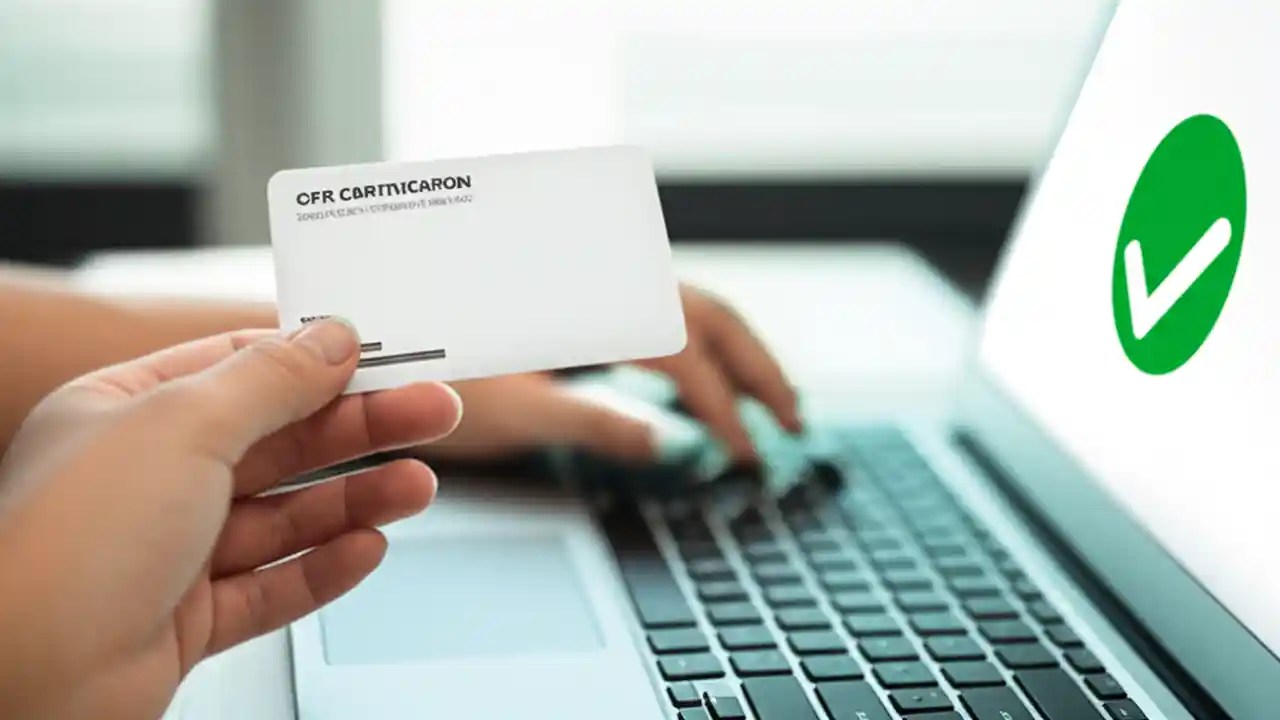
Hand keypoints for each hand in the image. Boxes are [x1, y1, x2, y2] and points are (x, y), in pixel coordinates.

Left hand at [0, 320, 460, 719]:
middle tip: (433, 413)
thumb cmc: (63, 548)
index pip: (239, 368)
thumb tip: (330, 339)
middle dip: (359, 428)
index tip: (384, 357)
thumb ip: (269, 381)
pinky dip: (323, 567)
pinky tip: (367, 547)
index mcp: (125, 412)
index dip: (316, 362)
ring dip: (355, 499)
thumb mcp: (181, 427)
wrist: (16, 685)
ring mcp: (166, 552)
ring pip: (284, 516)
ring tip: (417, 486)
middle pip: (277, 443)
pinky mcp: (186, 620)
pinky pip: (273, 585)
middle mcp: (145, 479)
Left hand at [428, 284, 798, 462]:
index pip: (684, 349)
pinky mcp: (579, 297)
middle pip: (704, 310)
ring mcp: (592, 284)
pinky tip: (696, 372)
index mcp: (592, 301)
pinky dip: (695, 340)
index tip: (749, 458)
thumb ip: (593, 421)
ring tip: (768, 395)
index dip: (725, 406)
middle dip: (757, 364)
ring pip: (686, 303)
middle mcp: (600, 279)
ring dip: (735, 347)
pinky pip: (655, 308)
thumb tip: (669, 443)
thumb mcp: (510, 408)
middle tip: (795, 422)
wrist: (374, 325)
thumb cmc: (423, 374)